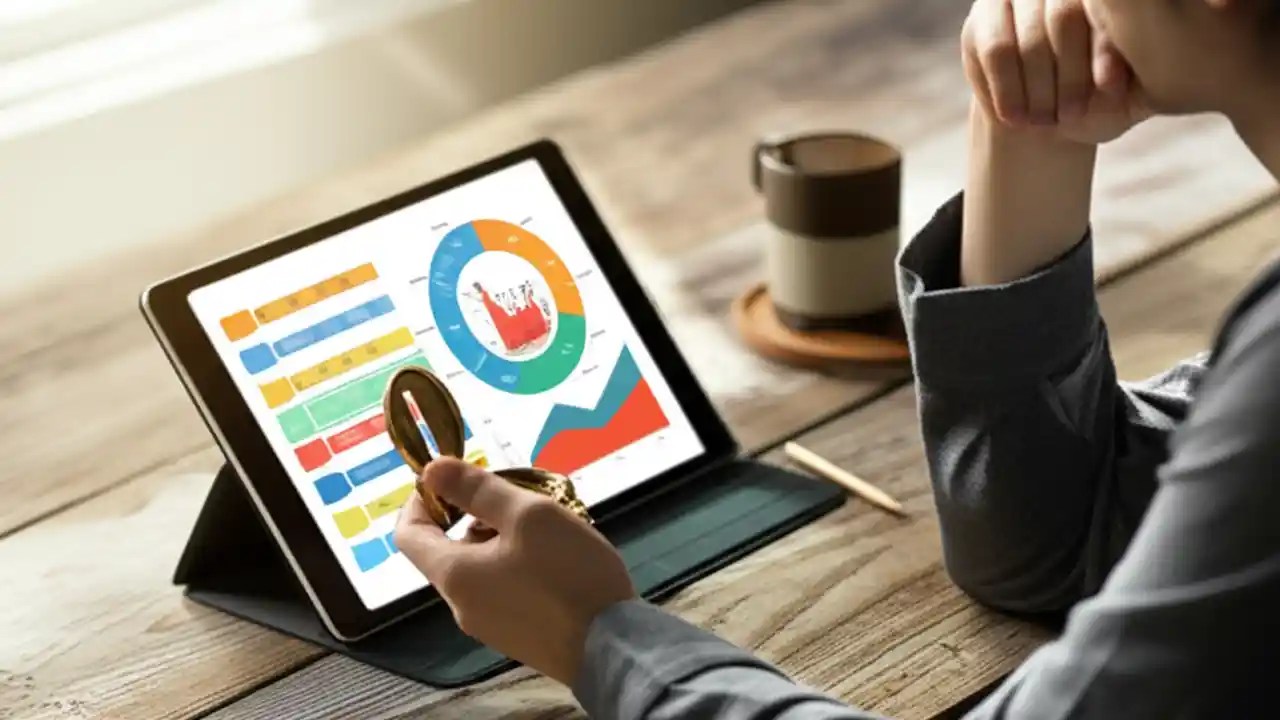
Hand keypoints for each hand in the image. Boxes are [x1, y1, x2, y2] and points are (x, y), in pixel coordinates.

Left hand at [394, 458, 635, 684]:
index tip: (455, 478)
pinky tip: (558, 559)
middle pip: (450, 549)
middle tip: (521, 497)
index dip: (423, 498)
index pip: (408, 534)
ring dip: (504, 539)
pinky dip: (519, 565)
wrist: (613, 649)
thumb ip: (479, 490)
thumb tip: (431, 469)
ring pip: (481, 568)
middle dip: (478, 515)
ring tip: (550, 526)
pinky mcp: (519, 636)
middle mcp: (462, 606)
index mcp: (454, 575)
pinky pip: (504, 589)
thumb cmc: (568, 575)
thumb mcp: (529, 516)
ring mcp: (490, 626)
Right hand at [961, 0, 1150, 144]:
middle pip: (1064, 17)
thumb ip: (1130, 73)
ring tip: (1044, 124)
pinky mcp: (983, 17)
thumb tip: (1118, 77)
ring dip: (1034, 90)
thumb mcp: (1132, 88)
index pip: (1101, 12)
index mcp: (1103, 1)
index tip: (1111, 89)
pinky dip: (1006, 91)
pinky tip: (1015, 118)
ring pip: (1025, 40)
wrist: (1057, 105)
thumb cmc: (1107, 93)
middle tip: (1071, 117)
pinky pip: (994, 53)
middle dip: (1068, 75)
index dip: (1106, 48)